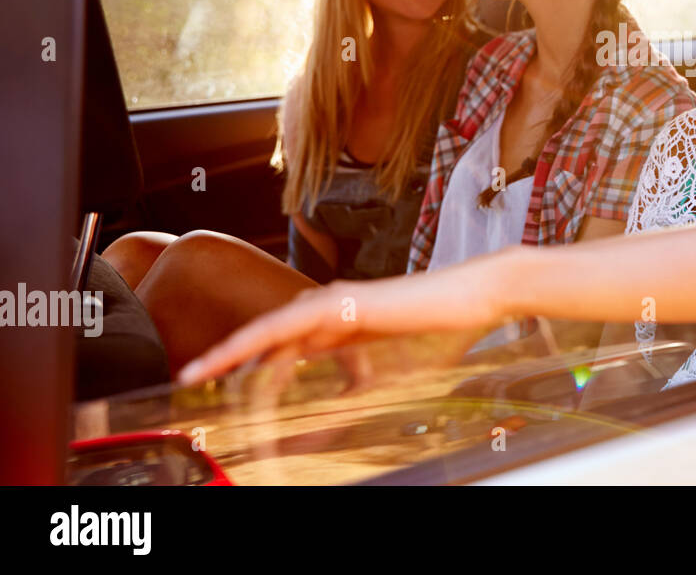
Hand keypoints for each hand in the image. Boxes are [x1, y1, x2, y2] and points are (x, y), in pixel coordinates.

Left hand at [177, 253, 512, 384]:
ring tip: (198, 369)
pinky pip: (290, 322)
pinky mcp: (345, 302)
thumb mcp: (389, 379)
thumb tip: (324, 428)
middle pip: (265, 336)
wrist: (475, 299)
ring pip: (269, 327)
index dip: (246, 365)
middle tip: (189, 379)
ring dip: (232, 349)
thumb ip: (355, 397)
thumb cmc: (443, 333)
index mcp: (339, 327)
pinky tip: (239, 352)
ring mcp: (336, 302)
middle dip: (226, 358)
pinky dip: (261, 338)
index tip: (216, 385)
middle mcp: (330, 310)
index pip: (280, 347)